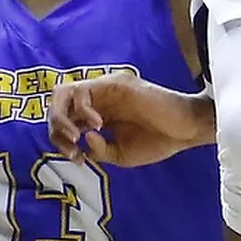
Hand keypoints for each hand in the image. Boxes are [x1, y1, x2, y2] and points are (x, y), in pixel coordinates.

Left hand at [47, 71, 213, 166]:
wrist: (184, 130)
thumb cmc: (158, 141)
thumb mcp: (120, 154)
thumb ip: (98, 151)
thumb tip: (82, 141)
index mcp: (97, 114)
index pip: (64, 119)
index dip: (61, 139)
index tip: (75, 157)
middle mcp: (98, 99)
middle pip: (58, 103)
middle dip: (55, 126)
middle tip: (69, 145)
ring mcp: (105, 89)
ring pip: (64, 93)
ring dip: (61, 117)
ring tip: (75, 135)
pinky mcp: (115, 83)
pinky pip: (84, 91)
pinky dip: (82, 110)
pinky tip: (98, 125)